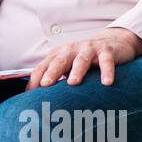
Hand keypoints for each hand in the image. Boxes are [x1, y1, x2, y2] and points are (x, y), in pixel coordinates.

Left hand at [24, 27, 141, 89]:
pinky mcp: (106, 51)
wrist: (112, 42)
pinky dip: (107, 71)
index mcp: (58, 54)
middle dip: (51, 72)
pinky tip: (106, 83)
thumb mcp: (68, 65)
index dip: (35, 79)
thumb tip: (37, 98)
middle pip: (59, 61)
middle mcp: (71, 49)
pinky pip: (106, 61)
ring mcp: (89, 49)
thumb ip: (55, 77)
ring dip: (76, 71)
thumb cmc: (85, 59)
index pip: (43, 67)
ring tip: (72, 83)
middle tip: (45, 84)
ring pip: (81, 60)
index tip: (30, 94)